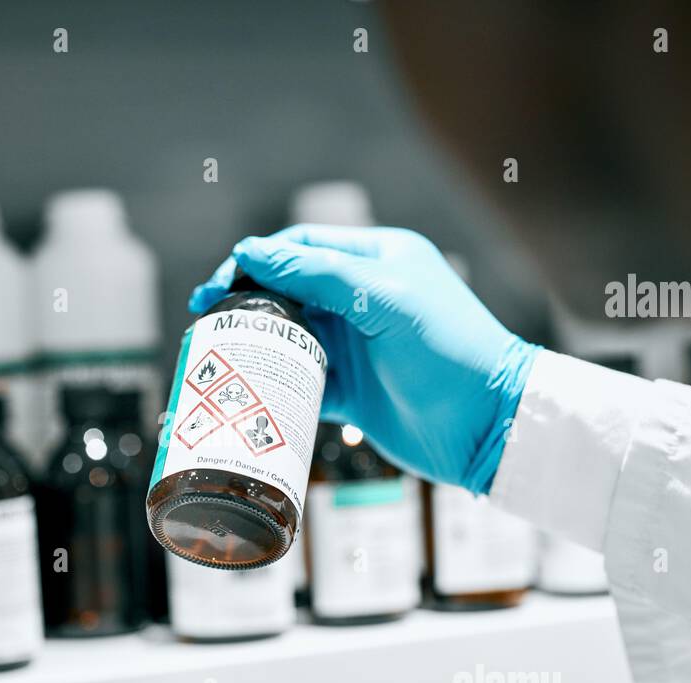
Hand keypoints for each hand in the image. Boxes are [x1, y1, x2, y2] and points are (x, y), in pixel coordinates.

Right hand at [189, 225, 537, 493]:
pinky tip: (245, 388)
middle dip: (246, 301)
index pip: (302, 247)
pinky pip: (300, 380)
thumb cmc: (448, 350)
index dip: (257, 260)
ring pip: (289, 336)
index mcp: (376, 261)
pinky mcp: (351, 392)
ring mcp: (356, 346)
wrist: (487, 427)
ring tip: (214, 353)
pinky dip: (273, 384)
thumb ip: (318, 272)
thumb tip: (251, 250)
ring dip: (254, 343)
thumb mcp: (383, 299)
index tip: (220, 281)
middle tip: (204, 318)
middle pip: (287, 290)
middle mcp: (363, 299)